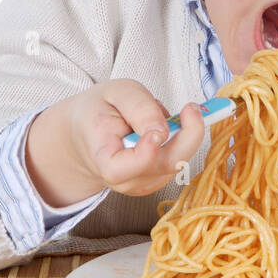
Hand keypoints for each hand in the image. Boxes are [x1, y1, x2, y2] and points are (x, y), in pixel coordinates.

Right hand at [26, 79, 206, 204]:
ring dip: (180, 134)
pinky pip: (179, 160)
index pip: (128, 168)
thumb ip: (140, 108)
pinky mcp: (156, 181)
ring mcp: (142, 184)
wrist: (87, 133)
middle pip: (166, 165)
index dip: (147, 151)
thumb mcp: (115, 93)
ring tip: (158, 116)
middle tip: (191, 109)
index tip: (158, 131)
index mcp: (103, 159)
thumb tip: (163, 129)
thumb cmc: (99, 111)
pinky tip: (161, 130)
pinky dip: (179, 141)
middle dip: (187, 136)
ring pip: (177, 161)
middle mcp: (124, 179)